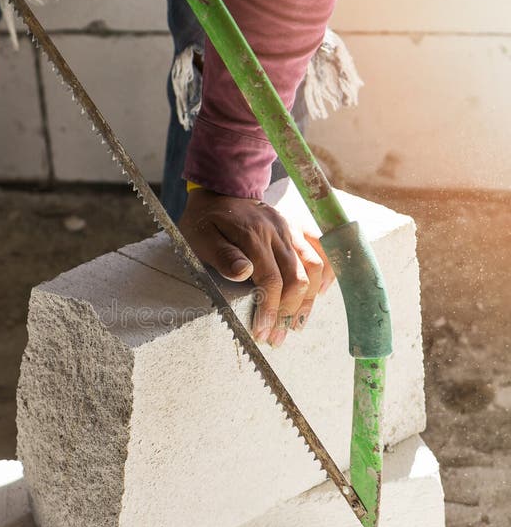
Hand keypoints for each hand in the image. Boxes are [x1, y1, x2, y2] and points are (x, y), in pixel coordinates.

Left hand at [179, 189, 334, 346]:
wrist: (220, 188)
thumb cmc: (206, 219)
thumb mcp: (201, 236)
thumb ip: (222, 255)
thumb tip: (244, 272)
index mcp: (254, 235)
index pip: (271, 280)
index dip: (270, 310)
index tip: (262, 332)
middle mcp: (279, 231)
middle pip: (297, 278)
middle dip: (289, 313)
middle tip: (277, 338)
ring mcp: (291, 229)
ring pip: (314, 268)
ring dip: (308, 300)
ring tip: (296, 325)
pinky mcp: (298, 228)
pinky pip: (322, 249)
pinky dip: (326, 273)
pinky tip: (319, 294)